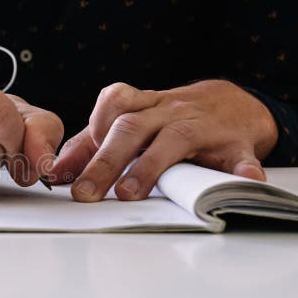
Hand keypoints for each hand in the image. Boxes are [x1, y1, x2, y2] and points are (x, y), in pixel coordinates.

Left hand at [50, 80, 278, 201]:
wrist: (232, 105)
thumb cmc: (169, 120)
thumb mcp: (129, 125)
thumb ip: (90, 146)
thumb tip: (55, 172)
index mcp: (143, 105)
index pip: (114, 104)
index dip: (94, 127)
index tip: (73, 164)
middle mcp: (170, 111)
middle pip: (133, 127)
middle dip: (106, 160)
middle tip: (86, 193)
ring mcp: (203, 127)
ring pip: (175, 139)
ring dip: (150, 167)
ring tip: (130, 193)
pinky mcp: (236, 146)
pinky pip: (240, 156)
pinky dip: (242, 170)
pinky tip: (243, 181)